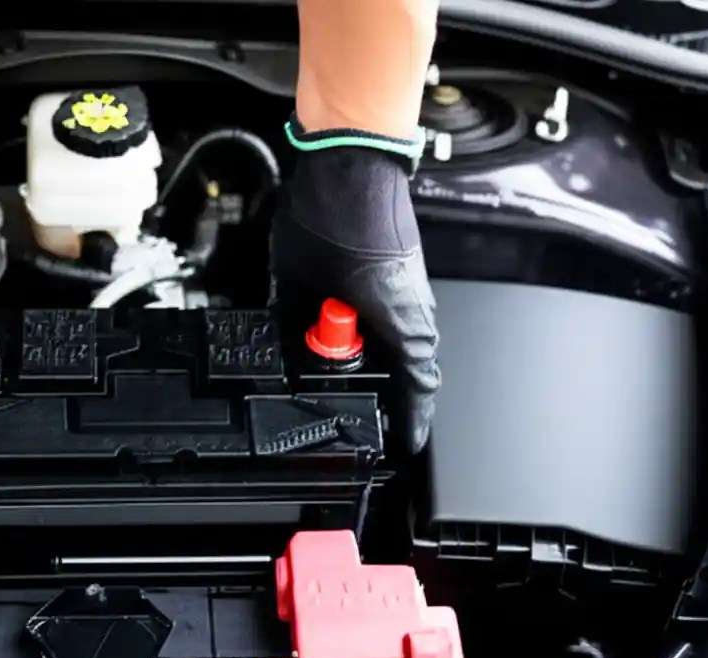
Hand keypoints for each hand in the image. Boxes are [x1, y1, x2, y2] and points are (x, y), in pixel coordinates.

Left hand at [271, 147, 439, 452]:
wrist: (351, 162)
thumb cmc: (333, 216)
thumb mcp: (295, 284)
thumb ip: (298, 322)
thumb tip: (292, 343)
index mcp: (400, 324)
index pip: (415, 389)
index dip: (408, 422)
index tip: (402, 445)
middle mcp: (414, 311)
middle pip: (403, 369)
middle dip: (372, 385)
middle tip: (340, 396)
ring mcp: (412, 290)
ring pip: (397, 342)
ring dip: (366, 351)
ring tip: (330, 349)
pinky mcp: (402, 271)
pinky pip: (392, 315)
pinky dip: (368, 325)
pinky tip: (337, 318)